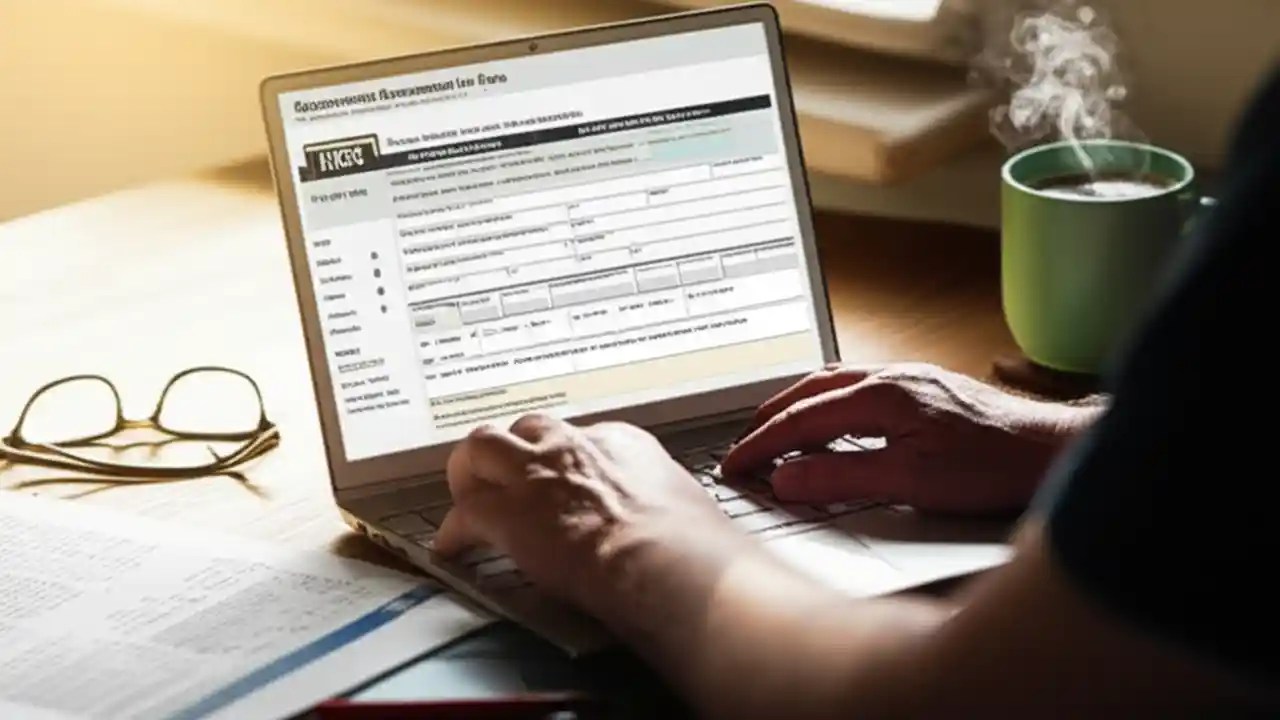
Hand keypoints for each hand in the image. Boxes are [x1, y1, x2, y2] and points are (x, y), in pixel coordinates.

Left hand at [433, 413, 735, 609]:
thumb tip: (666, 516)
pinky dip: (456, 531)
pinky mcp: (507, 513)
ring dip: (470, 471)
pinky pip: (464, 512)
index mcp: (619, 442)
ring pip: (481, 447)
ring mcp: (535, 475)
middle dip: (509, 449)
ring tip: (466, 494)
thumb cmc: (689, 542)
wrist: (665, 559)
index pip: (576, 436)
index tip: (557, 480)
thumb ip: (659, 498)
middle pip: (524, 428)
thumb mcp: (681, 498)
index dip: (560, 459)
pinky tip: (453, 548)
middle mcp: (572, 448)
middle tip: (502, 475)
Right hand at [721, 362, 1103, 515]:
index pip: (800, 420)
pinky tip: (832, 419)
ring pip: (832, 381)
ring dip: (796, 405)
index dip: (760, 445)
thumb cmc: (993, 465)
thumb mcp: (909, 483)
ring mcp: (908, 377)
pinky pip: (856, 384)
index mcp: (879, 395)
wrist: (1052, 449)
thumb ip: (841, 479)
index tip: (735, 465)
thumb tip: (787, 479)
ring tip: (774, 429)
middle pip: (808, 390)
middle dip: (768, 419)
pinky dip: (826, 401)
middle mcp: (890, 376)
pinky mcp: (924, 387)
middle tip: (742, 446)